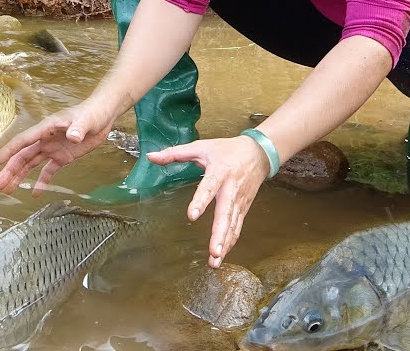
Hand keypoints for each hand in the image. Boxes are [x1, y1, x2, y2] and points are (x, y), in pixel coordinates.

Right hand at [0, 100, 116, 194]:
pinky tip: (35, 193)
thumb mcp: (86, 120)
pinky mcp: (62, 156)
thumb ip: (78, 129)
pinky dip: (42, 181)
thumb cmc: (92, 113)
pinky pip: (48, 170)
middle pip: (23, 156)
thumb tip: (73, 137)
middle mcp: (45, 139)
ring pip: (31, 164)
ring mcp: (52, 148)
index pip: (23, 141)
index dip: (9, 151)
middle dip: (10, 170)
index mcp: (46, 129)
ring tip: (8, 190)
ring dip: (20, 176)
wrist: (103, 115)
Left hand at [147, 135, 271, 267]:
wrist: (258, 153)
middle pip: (226, 214)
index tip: (192, 216)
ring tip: (215, 261)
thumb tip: (151, 157)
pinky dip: (231, 242)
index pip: (208, 188)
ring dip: (225, 244)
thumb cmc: (226, 150)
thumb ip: (175, 153)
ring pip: (233, 225)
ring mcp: (239, 201)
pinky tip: (222, 255)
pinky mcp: (244, 209)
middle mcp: (231, 189)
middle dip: (220, 234)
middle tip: (214, 251)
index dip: (201, 201)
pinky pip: (237, 227)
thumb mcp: (201, 147)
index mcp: (219, 173)